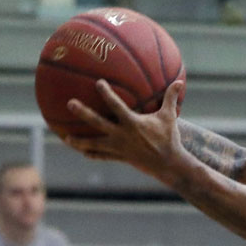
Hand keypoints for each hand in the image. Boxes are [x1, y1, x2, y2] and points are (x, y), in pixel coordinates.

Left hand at [63, 79, 188, 181]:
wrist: (169, 164)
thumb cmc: (169, 138)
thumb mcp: (170, 117)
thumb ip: (171, 98)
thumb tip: (180, 81)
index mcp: (133, 123)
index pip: (116, 106)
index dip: (107, 94)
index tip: (98, 83)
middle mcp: (122, 135)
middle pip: (97, 123)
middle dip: (83, 113)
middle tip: (70, 103)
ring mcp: (118, 148)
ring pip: (94, 144)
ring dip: (79, 141)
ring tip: (65, 137)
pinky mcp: (119, 157)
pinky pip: (102, 156)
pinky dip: (92, 154)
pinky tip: (82, 152)